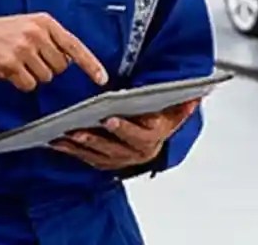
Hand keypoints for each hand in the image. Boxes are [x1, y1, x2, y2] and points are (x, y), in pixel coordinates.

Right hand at [0, 13, 108, 90]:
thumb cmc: (1, 33)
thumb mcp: (29, 26)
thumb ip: (51, 39)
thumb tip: (70, 60)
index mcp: (45, 22)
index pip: (75, 45)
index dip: (90, 64)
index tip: (102, 78)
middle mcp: (37, 33)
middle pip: (60, 67)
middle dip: (48, 68)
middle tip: (30, 59)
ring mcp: (24, 48)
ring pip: (45, 78)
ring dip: (33, 76)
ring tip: (17, 62)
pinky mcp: (11, 64)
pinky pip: (29, 85)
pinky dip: (20, 82)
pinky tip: (9, 70)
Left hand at [50, 99, 199, 170]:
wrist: (154, 140)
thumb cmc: (160, 120)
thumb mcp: (175, 112)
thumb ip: (185, 104)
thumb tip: (199, 95)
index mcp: (152, 139)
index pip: (138, 136)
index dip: (124, 129)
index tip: (109, 119)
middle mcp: (135, 153)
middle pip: (113, 149)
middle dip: (94, 140)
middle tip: (77, 129)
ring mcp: (119, 160)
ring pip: (97, 155)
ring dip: (79, 146)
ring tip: (63, 134)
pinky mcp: (105, 162)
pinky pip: (86, 158)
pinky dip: (72, 151)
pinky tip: (57, 141)